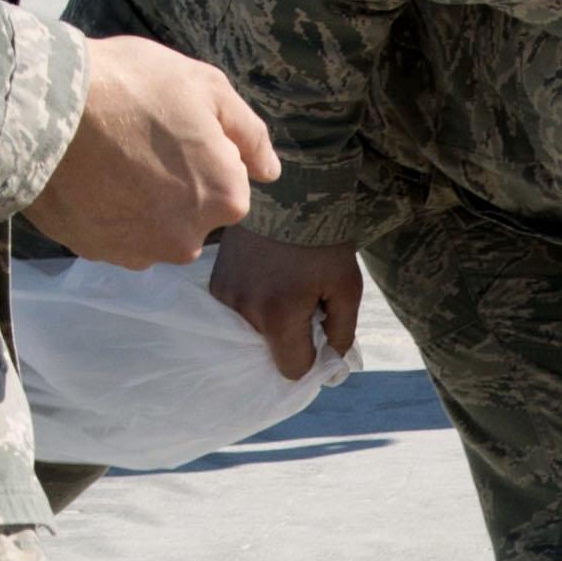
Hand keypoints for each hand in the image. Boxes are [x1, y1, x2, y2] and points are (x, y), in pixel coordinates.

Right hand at [34, 35, 272, 267]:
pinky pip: (112, 233)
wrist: (44, 110)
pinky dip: (105, 211)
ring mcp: (138, 251)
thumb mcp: (206, 87)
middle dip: (174, 181)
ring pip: (152, 225)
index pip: (229, 179)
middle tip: (137, 139)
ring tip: (108, 158)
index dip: (202, 149)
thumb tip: (270, 171)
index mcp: (225, 199)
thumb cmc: (132, 87)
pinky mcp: (95, 252)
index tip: (171, 125)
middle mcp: (188, 239)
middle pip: (192, 209)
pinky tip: (88, 177)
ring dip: (139, 200)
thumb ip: (249, 134)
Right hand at [202, 223, 359, 381]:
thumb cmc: (323, 240)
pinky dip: (253, 302)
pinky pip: (235, 311)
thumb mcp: (346, 287)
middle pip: (269, 351)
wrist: (288, 190)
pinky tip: (267, 276)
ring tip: (284, 285)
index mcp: (278, 318)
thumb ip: (342, 333)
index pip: (291, 370)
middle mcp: (244, 312)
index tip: (319, 334)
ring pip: (251, 332)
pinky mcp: (215, 281)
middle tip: (304, 302)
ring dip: (269, 320)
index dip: (311, 359)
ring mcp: (224, 296)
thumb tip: (332, 363)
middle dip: (289, 337)